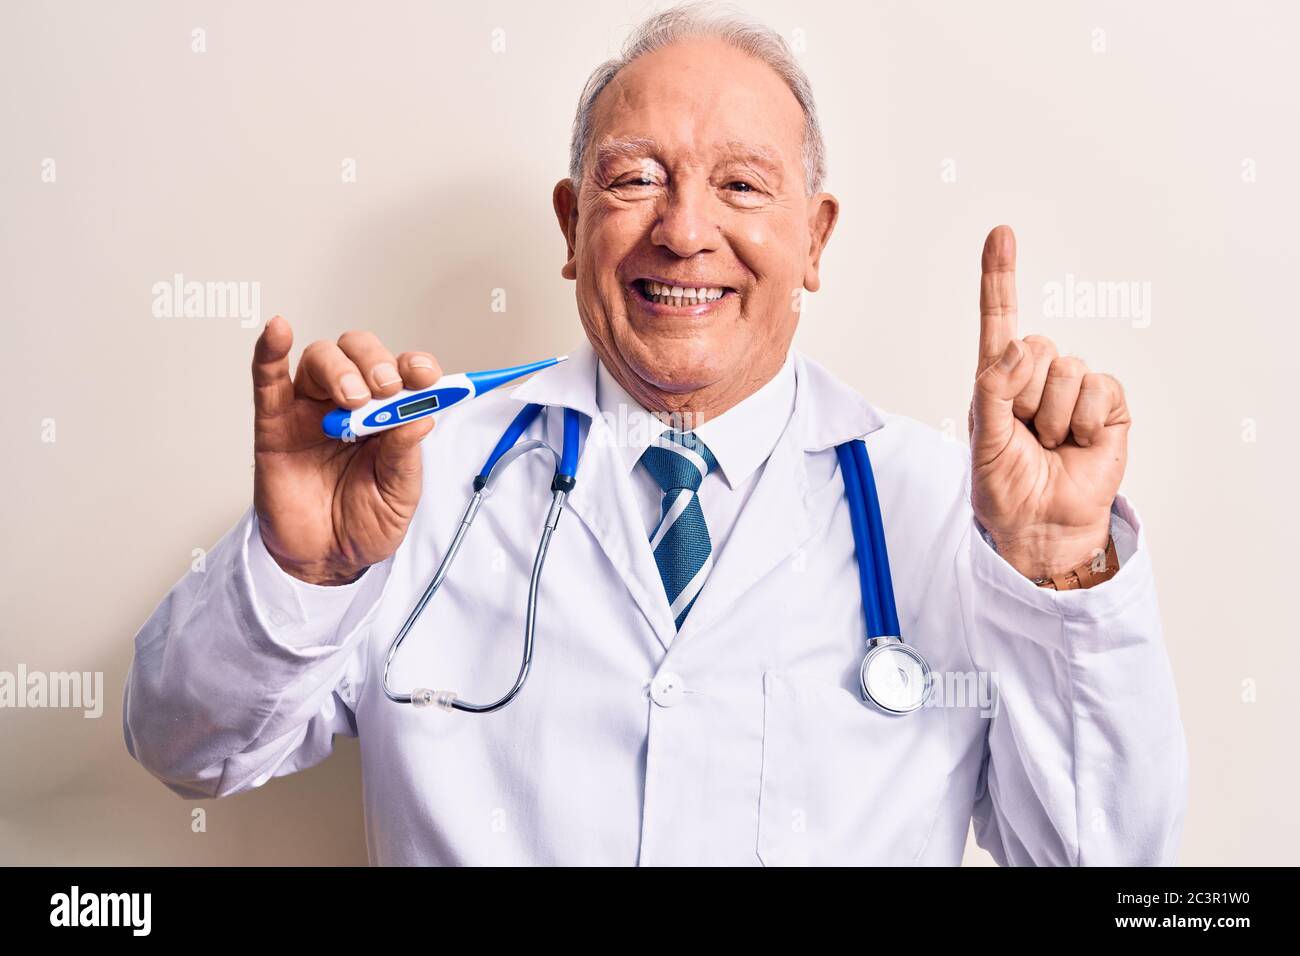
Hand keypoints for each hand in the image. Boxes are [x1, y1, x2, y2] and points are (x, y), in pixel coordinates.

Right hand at [251, 316, 440, 584]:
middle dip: (375, 363)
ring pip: (320, 360)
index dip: (414, 366)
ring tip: (352, 399)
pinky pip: (267, 382)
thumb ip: (405, 456)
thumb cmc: (365, 523)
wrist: (326, 563)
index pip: (401, 373)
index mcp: (387, 416)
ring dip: (339, 368)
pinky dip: (269, 353)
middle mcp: (350, 405)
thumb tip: (420, 417)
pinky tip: (277, 331)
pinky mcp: (275, 426)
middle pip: (358, 354)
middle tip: (384, 389)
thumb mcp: (399, 495)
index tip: (426, 376)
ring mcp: (311, 411)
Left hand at [969, 226, 1130, 580]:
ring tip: (1048, 444)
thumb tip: (1023, 348)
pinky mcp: (1107, 405)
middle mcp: (1036, 375)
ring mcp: (1073, 388)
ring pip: (1065, 369)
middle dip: (1024, 395)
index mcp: (998, 377)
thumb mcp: (984, 437)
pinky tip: (1077, 444)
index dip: (1001, 276)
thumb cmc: (1005, 485)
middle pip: (1035, 346)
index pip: (999, 319)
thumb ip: (993, 388)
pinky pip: (1097, 389)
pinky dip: (1083, 421)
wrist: (1041, 525)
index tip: (1002, 233)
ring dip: (1052, 416)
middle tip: (1026, 434)